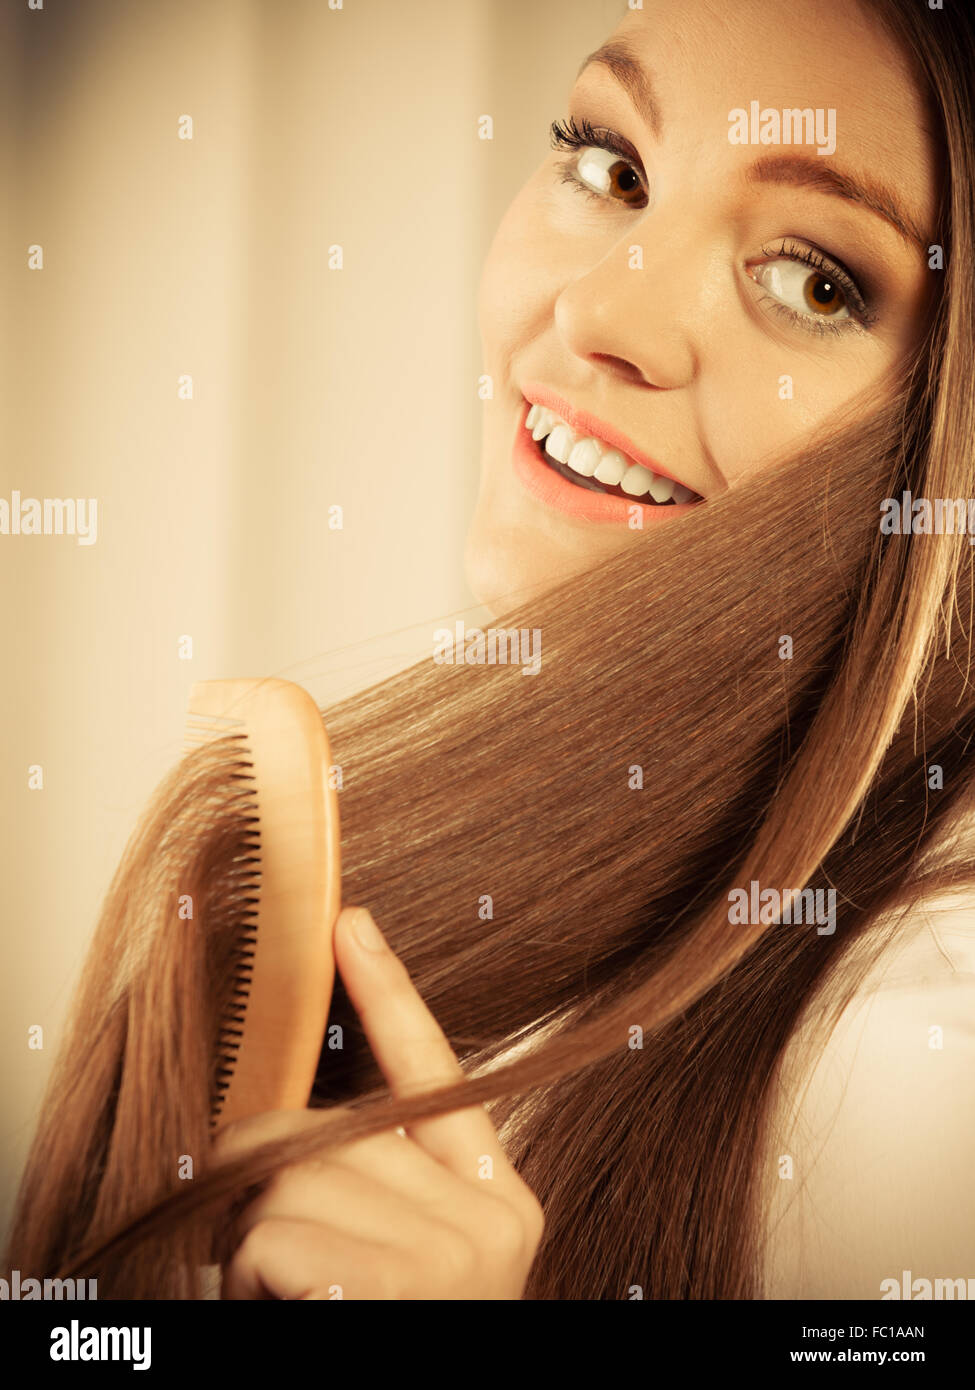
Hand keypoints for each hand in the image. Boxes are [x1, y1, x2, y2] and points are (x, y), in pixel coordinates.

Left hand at [211, 905, 544, 1299]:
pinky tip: (281, 1310)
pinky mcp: (396, 1284)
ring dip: (247, 1243)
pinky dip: (245, 1277)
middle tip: (273, 1271)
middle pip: (326, 1131)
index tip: (350, 923)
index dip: (386, 994)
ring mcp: (450, 1251)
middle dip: (265, 1191)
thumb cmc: (376, 1332)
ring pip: (287, 1175)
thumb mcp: (396, 1261)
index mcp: (497, 1202)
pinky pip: (270, 1232)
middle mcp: (489, 1218)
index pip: (437, 1078)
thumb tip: (286, 1117)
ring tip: (282, 1300)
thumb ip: (374, 1182)